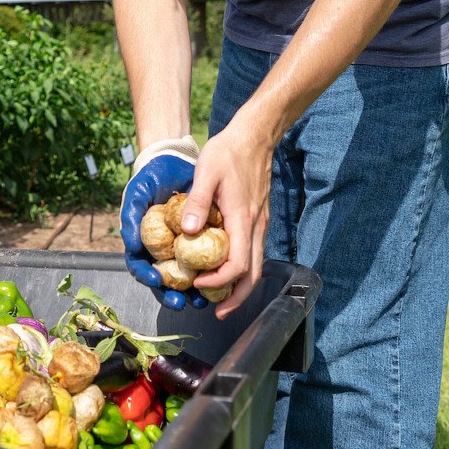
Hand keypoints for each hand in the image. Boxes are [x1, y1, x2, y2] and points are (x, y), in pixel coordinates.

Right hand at [120, 139, 207, 310]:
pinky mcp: (199, 244)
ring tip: (202, 299)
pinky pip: (205, 263)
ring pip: (185, 277)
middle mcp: (160, 251)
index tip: (156, 279)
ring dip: (193, 291)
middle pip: (165, 281)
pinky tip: (220, 280)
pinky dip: (211, 273)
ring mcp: (180, 249)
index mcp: (142, 244)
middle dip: (172, 295)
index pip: (141, 267)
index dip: (147, 276)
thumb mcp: (137, 195)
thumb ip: (131, 219)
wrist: (173, 164)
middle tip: (182, 302)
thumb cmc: (149, 180)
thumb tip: (131, 246)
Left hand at [182, 115, 273, 318]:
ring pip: (256, 265)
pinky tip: (225, 268)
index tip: (200, 283)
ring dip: (240, 285)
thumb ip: (196, 202)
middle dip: (237, 297)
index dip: (220, 281)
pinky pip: (253, 251)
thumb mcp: (206, 172)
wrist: (255, 136)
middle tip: (219, 312)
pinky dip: (242, 268)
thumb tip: (188, 231)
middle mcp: (256, 226)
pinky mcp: (258, 217)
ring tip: (221, 298)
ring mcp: (259, 223)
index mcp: (242, 219)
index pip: (238, 264)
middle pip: (254, 274)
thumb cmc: (228, 151)